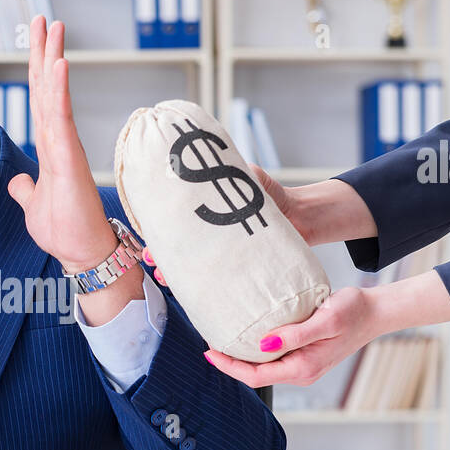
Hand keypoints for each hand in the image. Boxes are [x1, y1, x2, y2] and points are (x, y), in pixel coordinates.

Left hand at [6, 15, 116, 272]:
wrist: (82, 253)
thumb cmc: (64, 230)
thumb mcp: (34, 205)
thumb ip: (26, 189)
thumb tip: (18, 182)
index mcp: (50, 147)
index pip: (40, 100)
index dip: (37, 70)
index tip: (37, 42)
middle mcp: (59, 140)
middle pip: (49, 88)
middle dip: (45, 52)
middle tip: (45, 19)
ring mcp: (66, 146)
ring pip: (56, 94)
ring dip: (53, 59)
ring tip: (54, 28)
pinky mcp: (70, 157)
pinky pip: (62, 117)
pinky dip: (60, 90)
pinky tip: (60, 65)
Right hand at [140, 165, 309, 289]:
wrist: (302, 216)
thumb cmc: (272, 195)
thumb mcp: (245, 176)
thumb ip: (226, 171)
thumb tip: (207, 159)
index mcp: (206, 214)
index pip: (175, 223)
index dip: (158, 230)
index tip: (148, 234)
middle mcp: (210, 237)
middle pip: (177, 248)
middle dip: (160, 255)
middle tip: (151, 258)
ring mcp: (222, 255)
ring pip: (192, 267)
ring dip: (174, 274)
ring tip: (164, 277)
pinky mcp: (237, 269)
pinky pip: (216, 280)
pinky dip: (201, 286)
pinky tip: (191, 290)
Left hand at [201, 286, 380, 387]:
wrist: (375, 312)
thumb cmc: (353, 313)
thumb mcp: (325, 320)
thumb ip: (295, 335)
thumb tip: (263, 344)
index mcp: (302, 368)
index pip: (255, 375)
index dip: (228, 366)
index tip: (209, 352)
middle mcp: (301, 372)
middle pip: (255, 374)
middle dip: (229, 362)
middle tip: (208, 342)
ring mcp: (302, 366)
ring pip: (263, 367)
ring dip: (241, 357)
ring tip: (222, 338)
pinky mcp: (303, 356)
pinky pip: (273, 358)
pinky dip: (255, 349)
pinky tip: (246, 335)